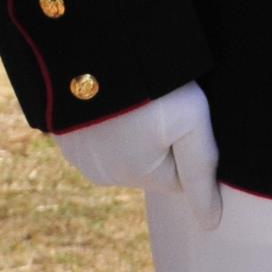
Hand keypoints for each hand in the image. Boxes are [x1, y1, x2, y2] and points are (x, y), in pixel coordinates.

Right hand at [54, 81, 222, 231]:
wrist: (94, 46)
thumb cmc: (152, 87)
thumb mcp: (191, 120)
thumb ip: (202, 172)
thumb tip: (210, 225)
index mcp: (136, 175)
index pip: (180, 176)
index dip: (189, 144)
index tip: (183, 114)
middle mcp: (103, 173)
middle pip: (149, 162)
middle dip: (159, 137)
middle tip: (160, 97)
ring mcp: (77, 151)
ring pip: (122, 146)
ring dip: (131, 125)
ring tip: (136, 91)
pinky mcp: (61, 127)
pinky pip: (96, 128)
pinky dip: (106, 114)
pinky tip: (113, 89)